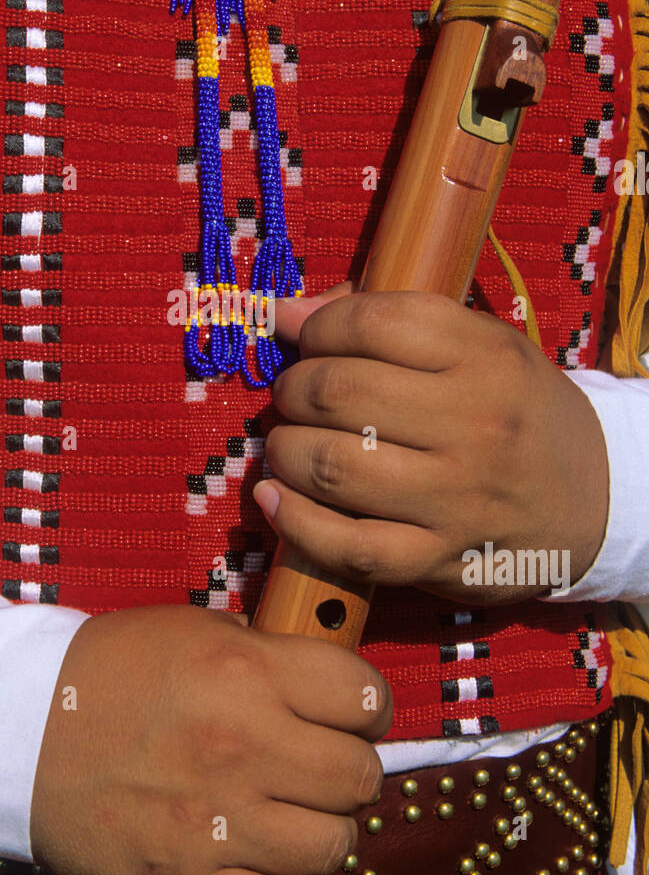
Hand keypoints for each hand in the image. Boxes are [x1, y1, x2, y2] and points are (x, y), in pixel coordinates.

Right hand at [30, 604, 390, 874]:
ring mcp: (218, 823)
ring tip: (295, 818)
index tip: (351, 715)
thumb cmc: (105, 672)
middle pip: (360, 776)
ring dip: (325, 833)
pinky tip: (279, 870)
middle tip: (319, 767)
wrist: (15, 731)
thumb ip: (265, 653)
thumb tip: (326, 684)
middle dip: (350, 770)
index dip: (368, 706)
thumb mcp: (191, 630)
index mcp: (245, 672)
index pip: (367, 697)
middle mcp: (243, 746)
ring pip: (334, 845)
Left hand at [254, 287, 608, 605]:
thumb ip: (387, 321)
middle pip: (337, 392)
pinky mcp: (441, 561)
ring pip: (331, 467)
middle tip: (294, 397)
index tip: (306, 341)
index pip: (370, 323)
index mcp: (485, 357)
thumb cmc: (516, 412)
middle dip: (293, 389)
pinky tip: (275, 498)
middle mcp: (475, 424)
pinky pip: (346, 547)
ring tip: (288, 445)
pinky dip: (295, 521)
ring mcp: (458, 499)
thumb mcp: (479, 346)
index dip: (315, 328)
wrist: (599, 500)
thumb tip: (286, 314)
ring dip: (284, 451)